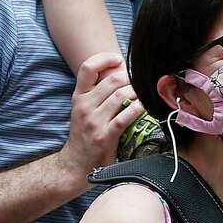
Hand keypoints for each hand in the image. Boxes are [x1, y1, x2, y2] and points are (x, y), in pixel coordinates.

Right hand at [58, 54, 144, 185]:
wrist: (76, 164)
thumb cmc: (84, 135)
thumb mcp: (83, 110)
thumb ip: (97, 94)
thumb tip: (122, 74)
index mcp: (79, 97)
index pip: (87, 68)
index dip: (105, 59)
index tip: (119, 59)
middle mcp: (85, 106)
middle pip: (112, 80)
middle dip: (130, 77)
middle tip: (140, 80)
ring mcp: (94, 121)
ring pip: (120, 95)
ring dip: (137, 92)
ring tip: (144, 93)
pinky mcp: (105, 135)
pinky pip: (125, 116)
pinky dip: (139, 109)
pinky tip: (146, 106)